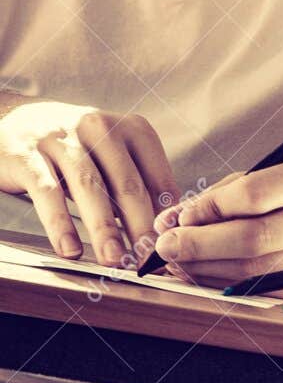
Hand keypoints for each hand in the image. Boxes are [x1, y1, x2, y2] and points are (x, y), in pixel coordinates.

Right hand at [0, 99, 178, 266]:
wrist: (12, 122)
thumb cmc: (75, 149)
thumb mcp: (112, 157)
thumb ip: (137, 186)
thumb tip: (161, 233)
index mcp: (132, 129)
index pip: (158, 178)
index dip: (165, 218)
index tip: (167, 247)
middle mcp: (100, 127)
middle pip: (128, 184)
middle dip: (140, 227)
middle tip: (146, 260)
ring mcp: (62, 139)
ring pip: (90, 187)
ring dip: (105, 228)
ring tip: (114, 260)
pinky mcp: (28, 155)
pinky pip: (48, 192)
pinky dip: (61, 224)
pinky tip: (70, 248)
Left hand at [149, 158, 282, 299]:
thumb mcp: (270, 180)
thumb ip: (222, 196)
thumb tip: (173, 221)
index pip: (252, 195)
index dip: (209, 208)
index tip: (180, 217)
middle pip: (251, 238)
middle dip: (199, 244)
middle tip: (166, 246)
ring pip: (250, 271)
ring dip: (204, 268)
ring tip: (177, 261)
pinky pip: (257, 290)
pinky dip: (221, 284)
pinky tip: (201, 275)